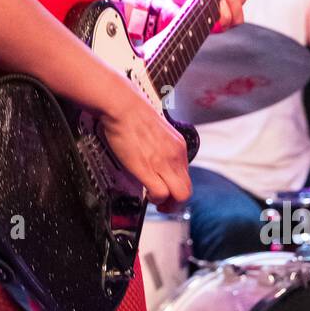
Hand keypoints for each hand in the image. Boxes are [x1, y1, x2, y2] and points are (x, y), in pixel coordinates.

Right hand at [98, 81, 190, 209]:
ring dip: (168, 204)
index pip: (186, 177)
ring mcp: (164, 163)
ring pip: (180, 195)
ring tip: (156, 203)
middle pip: (187, 190)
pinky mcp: (148, 168)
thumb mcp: (157, 131)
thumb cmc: (133, 114)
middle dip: (176, 203)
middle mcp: (176, 156)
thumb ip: (161, 146)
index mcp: (178, 147)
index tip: (167, 190)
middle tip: (164, 205)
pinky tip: (147, 194)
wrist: (122, 105)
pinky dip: (155, 199)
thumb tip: (156, 156)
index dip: (176, 187)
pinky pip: (161, 193)